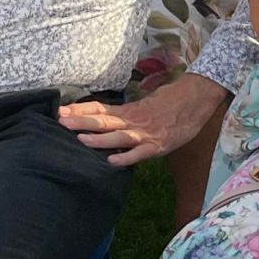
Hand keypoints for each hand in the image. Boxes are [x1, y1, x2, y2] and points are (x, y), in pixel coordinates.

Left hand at [60, 72, 230, 167]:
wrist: (198, 97)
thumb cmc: (173, 101)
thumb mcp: (147, 103)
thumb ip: (128, 112)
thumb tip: (107, 116)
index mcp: (130, 110)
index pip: (100, 109)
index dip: (80, 110)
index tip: (60, 110)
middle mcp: (134, 121)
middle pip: (104, 121)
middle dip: (81, 122)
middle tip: (61, 121)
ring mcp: (146, 133)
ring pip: (119, 136)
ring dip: (99, 138)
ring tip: (81, 139)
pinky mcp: (158, 145)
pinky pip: (140, 153)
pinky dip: (126, 157)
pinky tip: (112, 161)